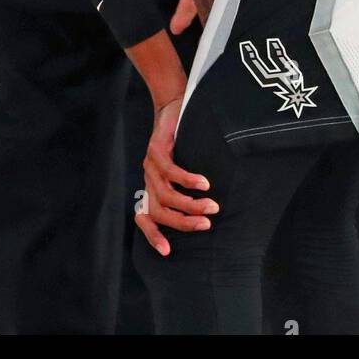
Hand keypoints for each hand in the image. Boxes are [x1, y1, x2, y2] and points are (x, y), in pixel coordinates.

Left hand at [135, 96, 218, 255]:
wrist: (172, 106)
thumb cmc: (183, 141)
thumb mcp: (183, 168)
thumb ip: (188, 189)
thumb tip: (212, 211)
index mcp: (152, 188)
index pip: (145, 217)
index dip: (153, 236)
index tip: (167, 252)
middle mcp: (148, 180)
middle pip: (160, 211)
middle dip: (183, 223)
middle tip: (207, 224)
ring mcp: (150, 165)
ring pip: (166, 194)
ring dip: (190, 203)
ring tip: (212, 205)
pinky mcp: (156, 149)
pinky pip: (171, 170)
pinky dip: (188, 180)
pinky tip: (204, 183)